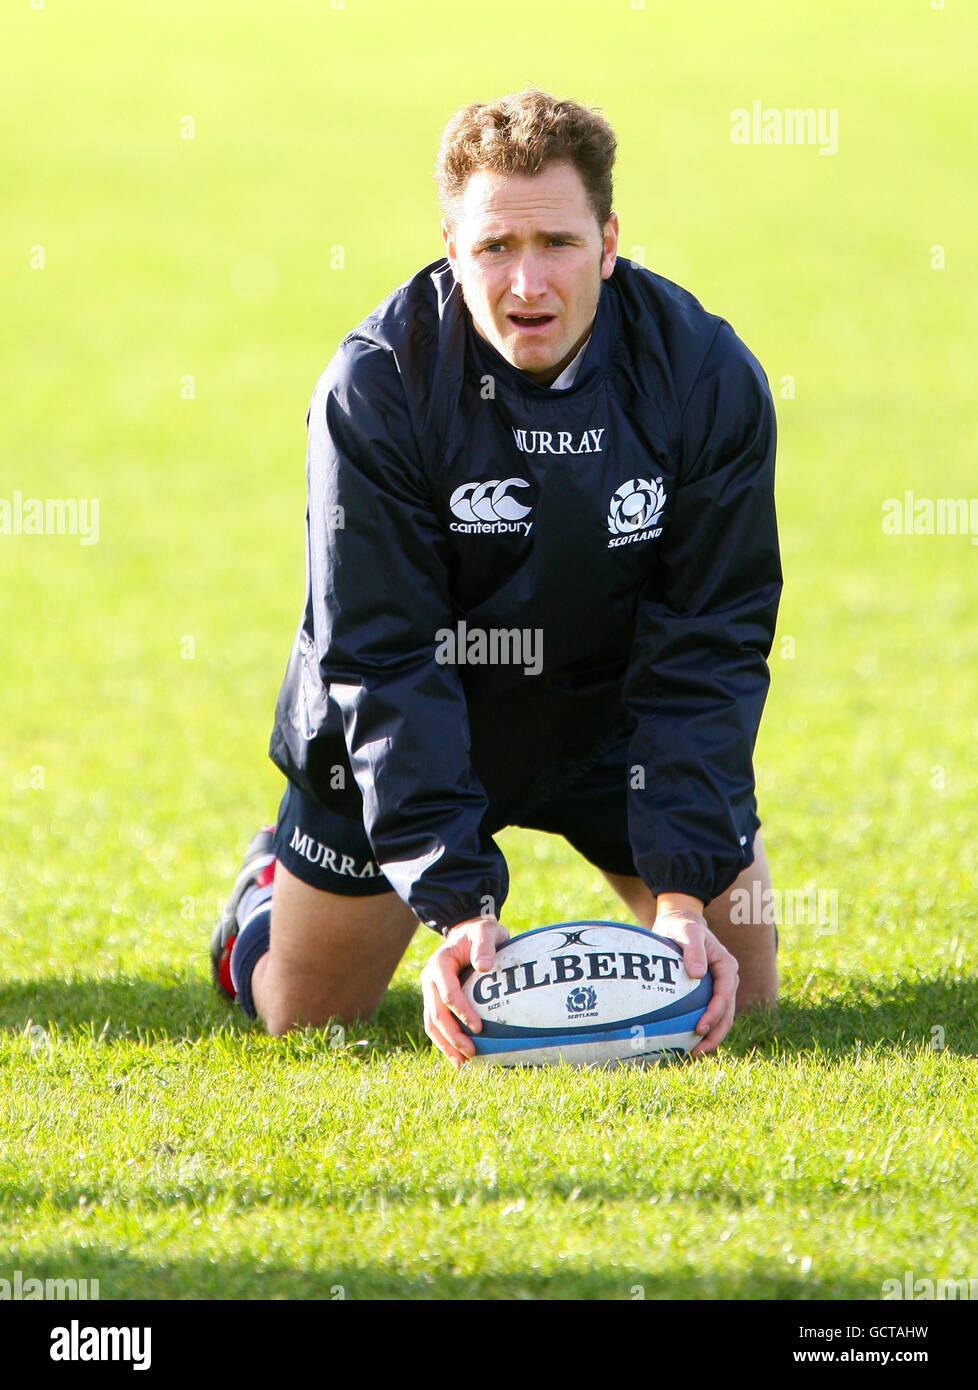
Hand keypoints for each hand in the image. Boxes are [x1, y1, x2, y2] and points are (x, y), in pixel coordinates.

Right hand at [420, 915, 509, 1069]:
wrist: (467, 932)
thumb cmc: (480, 933)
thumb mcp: (486, 931)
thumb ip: (485, 946)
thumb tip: (484, 966)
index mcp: (439, 964)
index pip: (448, 994)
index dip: (462, 1012)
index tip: (479, 1028)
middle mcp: (429, 979)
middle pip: (436, 1014)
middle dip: (452, 1036)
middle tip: (472, 1052)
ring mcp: (430, 991)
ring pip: (431, 1023)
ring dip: (446, 1044)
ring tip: (462, 1062)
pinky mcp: (435, 1000)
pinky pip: (436, 1024)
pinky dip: (445, 1041)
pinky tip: (459, 1057)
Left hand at [653, 907, 738, 1057]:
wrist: (681, 925)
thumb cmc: (683, 928)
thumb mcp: (688, 933)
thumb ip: (693, 950)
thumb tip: (698, 973)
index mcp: (727, 966)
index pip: (724, 995)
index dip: (714, 1014)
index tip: (698, 1028)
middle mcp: (728, 980)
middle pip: (727, 1012)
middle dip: (715, 1034)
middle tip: (697, 1050)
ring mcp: (721, 988)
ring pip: (722, 1018)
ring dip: (712, 1037)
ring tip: (694, 1054)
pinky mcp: (711, 994)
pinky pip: (711, 1015)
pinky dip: (704, 1030)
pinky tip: (688, 1044)